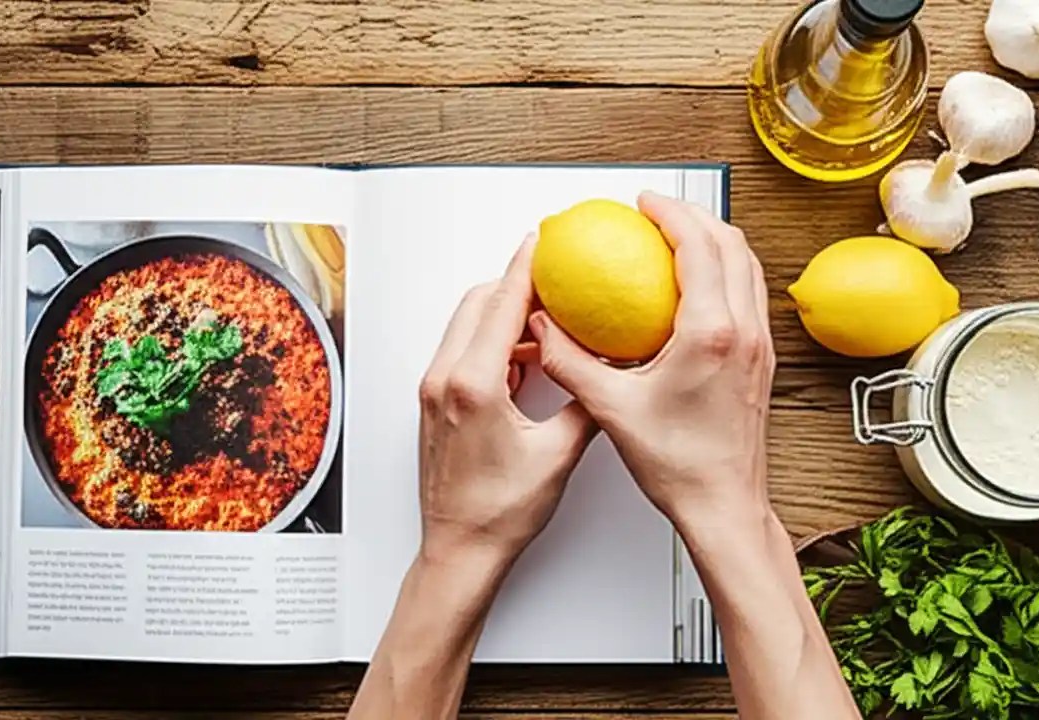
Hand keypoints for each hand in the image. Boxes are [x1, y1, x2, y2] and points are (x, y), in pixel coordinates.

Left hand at [418, 236, 598, 566]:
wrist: (460, 551)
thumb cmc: (497, 514)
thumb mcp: (558, 454)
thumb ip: (585, 404)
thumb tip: (605, 374)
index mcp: (472, 386)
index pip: (502, 305)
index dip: (526, 267)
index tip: (542, 241)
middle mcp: (444, 381)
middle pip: (479, 304)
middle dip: (516, 285)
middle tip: (554, 280)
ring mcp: (433, 391)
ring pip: (467, 326)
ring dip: (504, 315)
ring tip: (546, 322)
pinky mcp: (434, 403)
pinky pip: (461, 352)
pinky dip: (492, 343)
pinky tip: (524, 359)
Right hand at [528, 192, 775, 533]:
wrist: (724, 505)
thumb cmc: (680, 466)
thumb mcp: (610, 408)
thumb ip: (569, 362)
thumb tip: (545, 328)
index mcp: (712, 334)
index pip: (698, 246)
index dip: (671, 213)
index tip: (646, 202)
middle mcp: (745, 332)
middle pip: (732, 244)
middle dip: (697, 215)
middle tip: (660, 212)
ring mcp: (760, 346)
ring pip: (749, 267)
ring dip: (717, 241)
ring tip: (679, 239)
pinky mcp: (762, 361)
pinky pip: (749, 295)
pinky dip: (726, 273)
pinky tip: (695, 290)